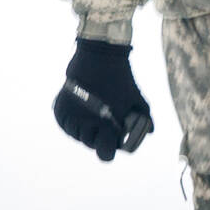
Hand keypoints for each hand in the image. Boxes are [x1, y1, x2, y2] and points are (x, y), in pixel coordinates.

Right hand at [52, 38, 153, 158]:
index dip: (109, 151)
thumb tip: (151, 132)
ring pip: (76, 135)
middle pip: (90, 144)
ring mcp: (70, 117)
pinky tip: (81, 111)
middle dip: (98, 137)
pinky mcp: (59, 109)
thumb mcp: (137, 98)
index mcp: (105, 125)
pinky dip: (71, 121)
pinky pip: (65, 124)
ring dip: (84, 130)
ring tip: (93, 115)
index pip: (105, 154)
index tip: (112, 144)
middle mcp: (85, 125)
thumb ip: (145, 118)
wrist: (99, 55)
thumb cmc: (121, 79)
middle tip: (104, 124)